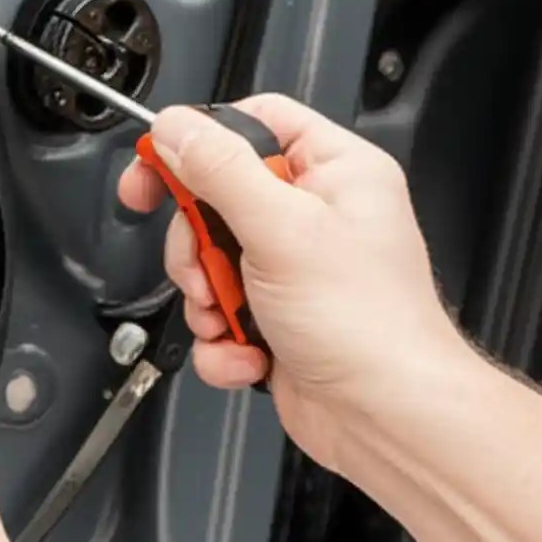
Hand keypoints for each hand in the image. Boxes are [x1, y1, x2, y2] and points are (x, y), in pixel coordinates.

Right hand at [119, 95, 466, 470]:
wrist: (387, 418)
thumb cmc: (369, 326)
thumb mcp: (282, 229)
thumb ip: (220, 170)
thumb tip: (176, 128)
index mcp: (334, 172)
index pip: (251, 123)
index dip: (196, 140)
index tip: (154, 167)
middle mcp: (314, 216)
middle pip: (214, 198)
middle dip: (196, 244)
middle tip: (205, 265)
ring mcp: (292, 271)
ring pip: (208, 263)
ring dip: (206, 299)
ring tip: (232, 318)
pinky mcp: (273, 319)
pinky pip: (218, 316)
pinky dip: (221, 342)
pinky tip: (247, 353)